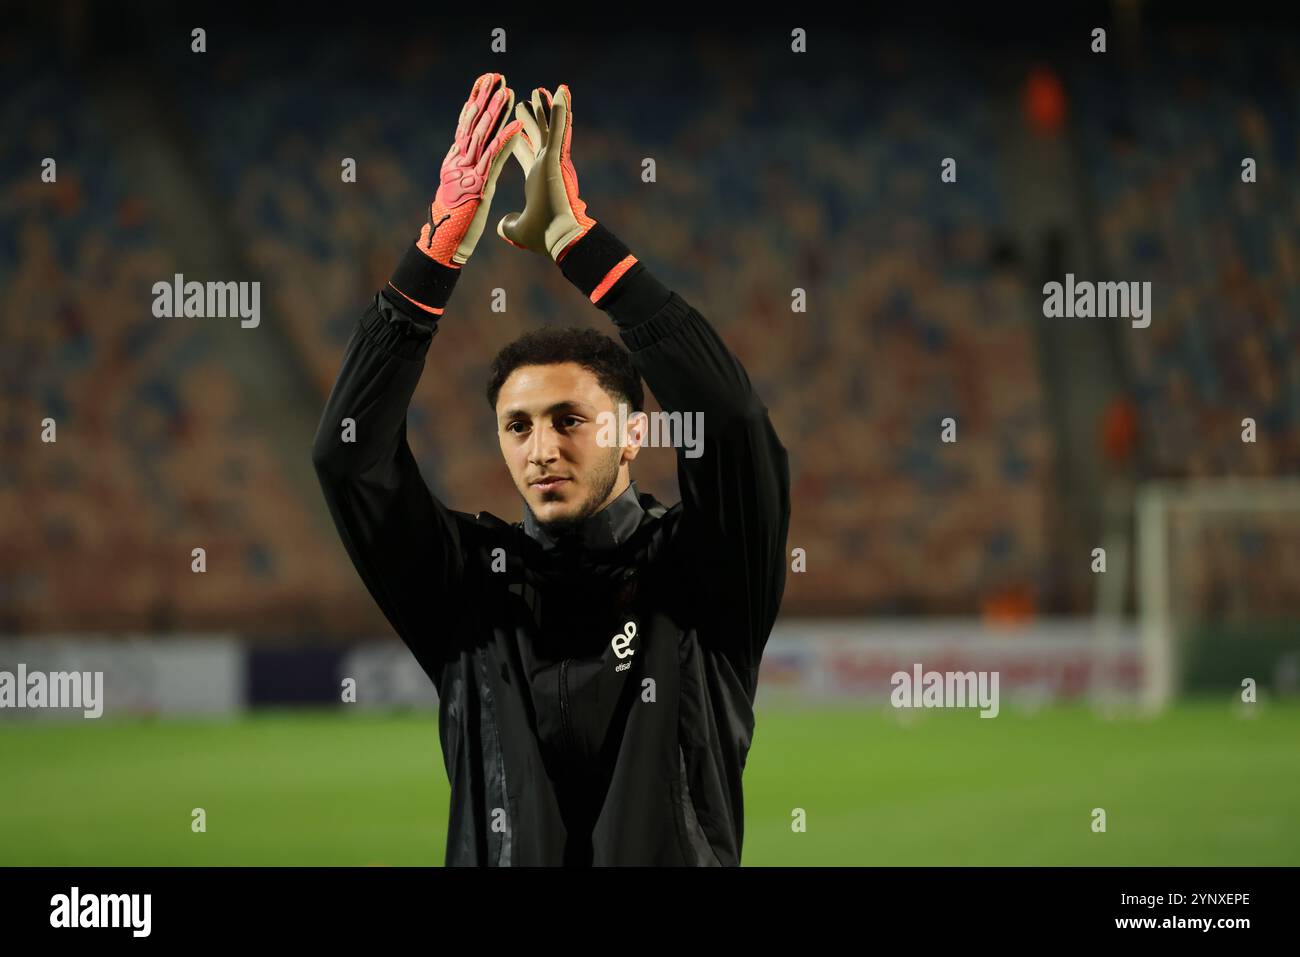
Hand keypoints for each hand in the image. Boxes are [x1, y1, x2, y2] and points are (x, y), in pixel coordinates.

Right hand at [419, 72, 522, 266]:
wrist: (444, 244)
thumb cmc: (454, 224)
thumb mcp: (461, 195)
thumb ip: (466, 180)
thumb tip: (472, 173)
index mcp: (455, 162)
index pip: (465, 126)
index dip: (475, 102)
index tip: (484, 83)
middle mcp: (458, 162)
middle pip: (473, 124)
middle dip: (485, 98)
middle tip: (495, 76)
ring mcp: (467, 172)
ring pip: (483, 136)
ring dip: (496, 113)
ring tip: (508, 92)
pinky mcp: (478, 185)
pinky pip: (494, 159)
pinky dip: (505, 141)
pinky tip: (516, 126)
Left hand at [497, 84, 596, 261]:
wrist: (559, 238)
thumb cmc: (543, 237)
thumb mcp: (518, 229)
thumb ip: (508, 224)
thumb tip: (501, 225)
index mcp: (537, 179)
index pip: (525, 153)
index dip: (519, 140)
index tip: (515, 129)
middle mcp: (546, 166)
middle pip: (537, 135)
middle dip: (531, 119)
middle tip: (525, 101)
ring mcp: (552, 161)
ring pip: (548, 127)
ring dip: (546, 108)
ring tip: (540, 89)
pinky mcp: (557, 159)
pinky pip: (559, 129)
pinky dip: (560, 110)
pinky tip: (560, 90)